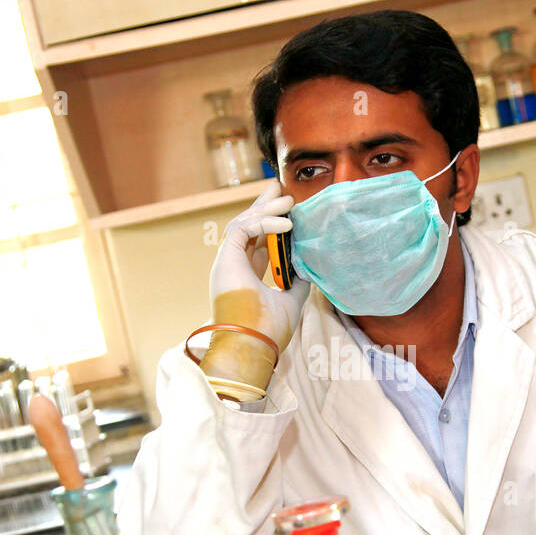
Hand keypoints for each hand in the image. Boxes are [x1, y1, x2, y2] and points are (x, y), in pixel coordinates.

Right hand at [210, 180, 309, 352]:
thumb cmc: (268, 330)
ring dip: (265, 209)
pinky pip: (244, 228)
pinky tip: (287, 224)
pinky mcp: (226, 258)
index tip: (288, 212)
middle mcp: (233, 266)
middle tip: (279, 188)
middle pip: (246, 227)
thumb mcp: (291, 301)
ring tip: (287, 198)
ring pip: (242, 223)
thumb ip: (297, 282)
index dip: (270, 226)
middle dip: (263, 206)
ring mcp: (227, 262)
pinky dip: (265, 223)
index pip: (255, 244)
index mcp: (245, 277)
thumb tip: (309, 265)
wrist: (251, 346)